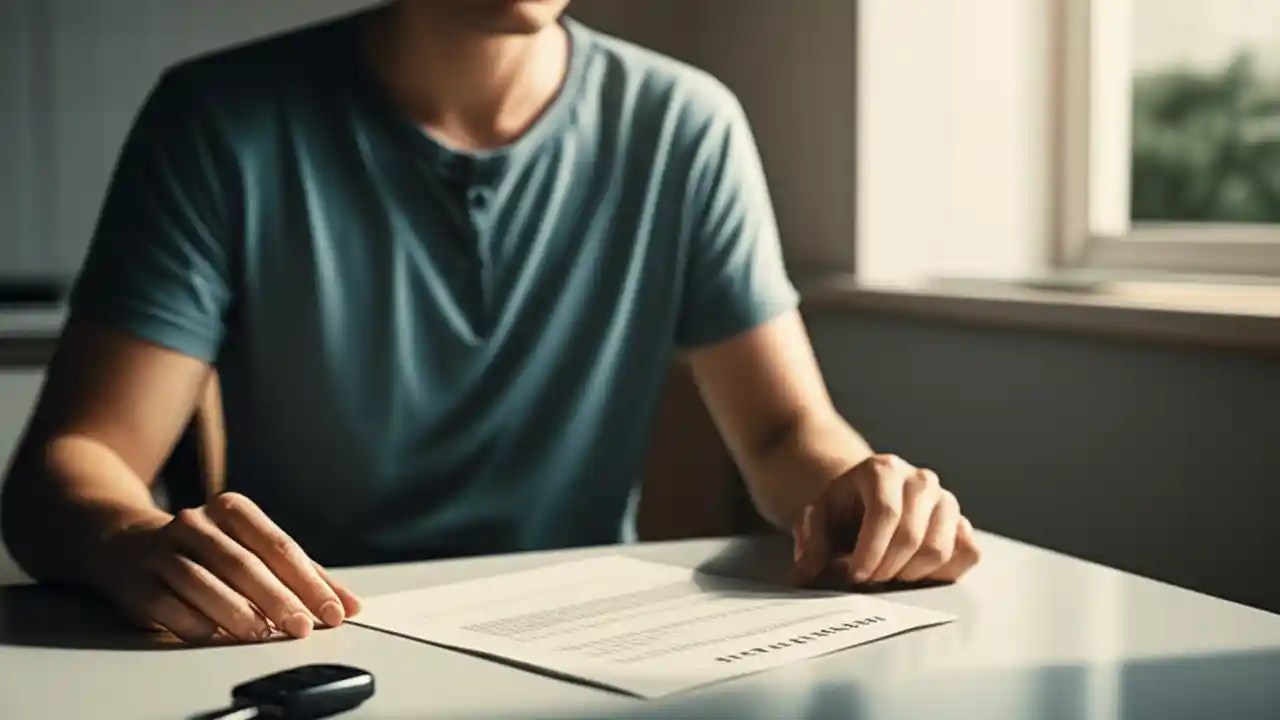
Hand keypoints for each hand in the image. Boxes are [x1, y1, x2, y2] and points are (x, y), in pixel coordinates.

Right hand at [87, 492, 361, 643]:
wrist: (126, 543)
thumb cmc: (208, 550)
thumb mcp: (253, 548)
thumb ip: (301, 575)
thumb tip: (349, 604)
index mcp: (233, 510)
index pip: (279, 545)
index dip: (308, 580)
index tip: (333, 611)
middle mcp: (196, 524)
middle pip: (244, 564)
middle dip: (277, 598)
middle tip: (302, 627)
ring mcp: (162, 549)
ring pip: (203, 581)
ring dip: (235, 611)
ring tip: (263, 634)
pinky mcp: (136, 580)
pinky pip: (167, 603)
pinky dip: (194, 622)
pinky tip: (215, 636)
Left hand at [790, 454, 979, 587]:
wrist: (867, 500)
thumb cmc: (844, 510)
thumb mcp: (819, 518)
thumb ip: (810, 541)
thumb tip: (805, 572)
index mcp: (883, 470)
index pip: (885, 513)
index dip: (870, 551)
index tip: (855, 575)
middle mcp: (921, 480)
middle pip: (913, 536)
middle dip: (886, 568)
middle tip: (867, 580)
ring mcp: (946, 501)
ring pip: (940, 550)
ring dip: (911, 574)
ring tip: (887, 574)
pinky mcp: (963, 524)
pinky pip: (968, 554)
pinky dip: (942, 572)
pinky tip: (913, 571)